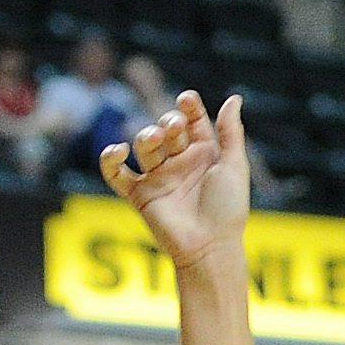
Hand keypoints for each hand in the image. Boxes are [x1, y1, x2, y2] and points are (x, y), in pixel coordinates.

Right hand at [99, 90, 248, 269]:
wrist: (210, 246)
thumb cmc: (228, 209)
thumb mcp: (234, 166)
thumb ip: (230, 132)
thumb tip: (234, 98)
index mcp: (204, 154)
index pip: (191, 121)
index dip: (188, 107)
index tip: (186, 100)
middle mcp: (180, 163)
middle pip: (166, 129)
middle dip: (167, 122)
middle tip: (173, 128)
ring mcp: (158, 177)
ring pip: (143, 145)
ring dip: (146, 136)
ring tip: (153, 138)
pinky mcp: (139, 194)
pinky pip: (116, 174)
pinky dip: (110, 160)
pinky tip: (118, 151)